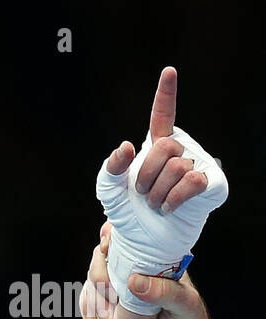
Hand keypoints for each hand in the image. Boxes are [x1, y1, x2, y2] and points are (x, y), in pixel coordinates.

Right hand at [82, 221, 208, 318]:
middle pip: (106, 255)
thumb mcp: (185, 307)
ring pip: (94, 276)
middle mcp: (137, 270)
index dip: (116, 236)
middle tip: (107, 292)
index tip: (109, 248)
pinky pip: (90, 297)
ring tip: (106, 316)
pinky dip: (88, 306)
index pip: (134, 239)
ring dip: (93, 293)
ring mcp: (120, 288)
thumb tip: (134, 280)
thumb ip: (164, 292)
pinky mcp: (109, 306)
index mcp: (159, 262)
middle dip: (100, 271)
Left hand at [94, 67, 226, 315]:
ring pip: (177, 167)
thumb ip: (110, 167)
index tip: (168, 71)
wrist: (142, 243)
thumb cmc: (128, 215)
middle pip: (164, 147)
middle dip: (145, 176)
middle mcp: (182, 151)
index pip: (162, 116)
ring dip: (158, 193)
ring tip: (157, 206)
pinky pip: (194, 181)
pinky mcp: (213, 185)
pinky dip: (175, 198)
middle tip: (143, 196)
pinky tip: (170, 208)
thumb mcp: (108, 191)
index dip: (166, 94)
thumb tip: (127, 146)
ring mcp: (200, 165)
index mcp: (156, 147)